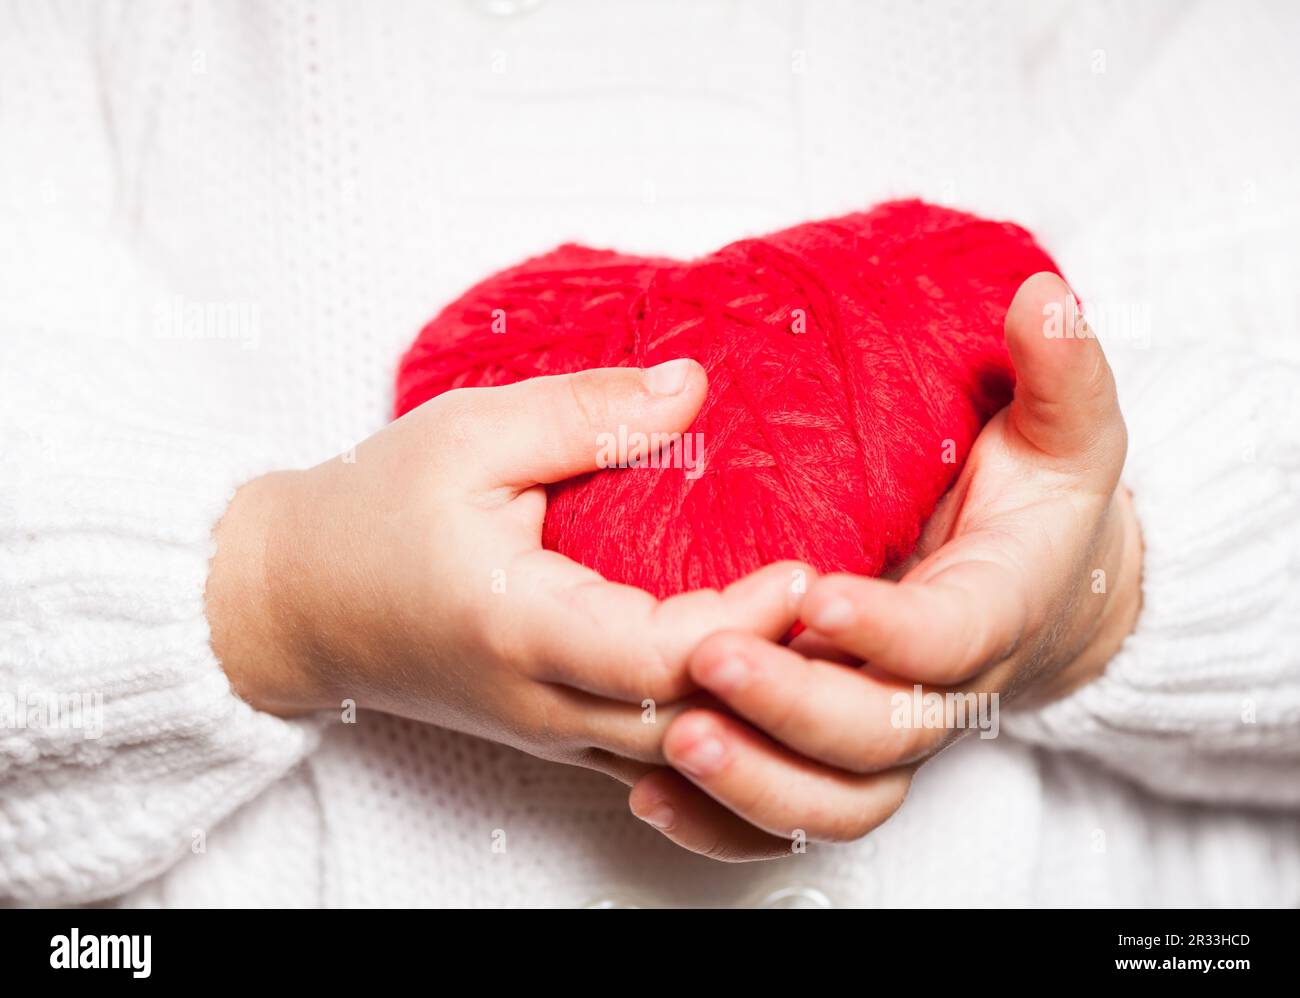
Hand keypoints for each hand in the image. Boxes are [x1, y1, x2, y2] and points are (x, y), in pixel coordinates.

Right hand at [206, 360, 803, 782]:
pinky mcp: (562, 735)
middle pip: (695, 723)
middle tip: (848, 613)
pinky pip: (664, 756)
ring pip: (687, 756)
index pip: (661, 652)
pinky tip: (770, 691)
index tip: (809, 568)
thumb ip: (586, 412)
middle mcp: (546, 701)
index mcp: (519, 626)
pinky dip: (726, 731)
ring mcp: (556, 733)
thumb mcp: (468, 435)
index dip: (747, 624)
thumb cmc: (371, 516)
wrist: (296, 602)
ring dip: (763, 711)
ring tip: (828, 651)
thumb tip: (694, 387)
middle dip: (780, 678)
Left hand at [628, 272, 1142, 858]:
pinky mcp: (840, 753)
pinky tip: (651, 792)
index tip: (812, 595)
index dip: (884, 631)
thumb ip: (1061, 371)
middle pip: (879, 736)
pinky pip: (791, 814)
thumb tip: (1045, 297)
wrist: (1039, 585)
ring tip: (672, 739)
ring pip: (835, 797)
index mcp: (993, 613)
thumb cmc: (1038, 499)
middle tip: (705, 659)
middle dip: (794, 707)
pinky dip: (724, 821)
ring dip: (754, 781)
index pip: (946, 642)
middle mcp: (941, 691)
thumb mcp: (1065, 430)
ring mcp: (889, 731)